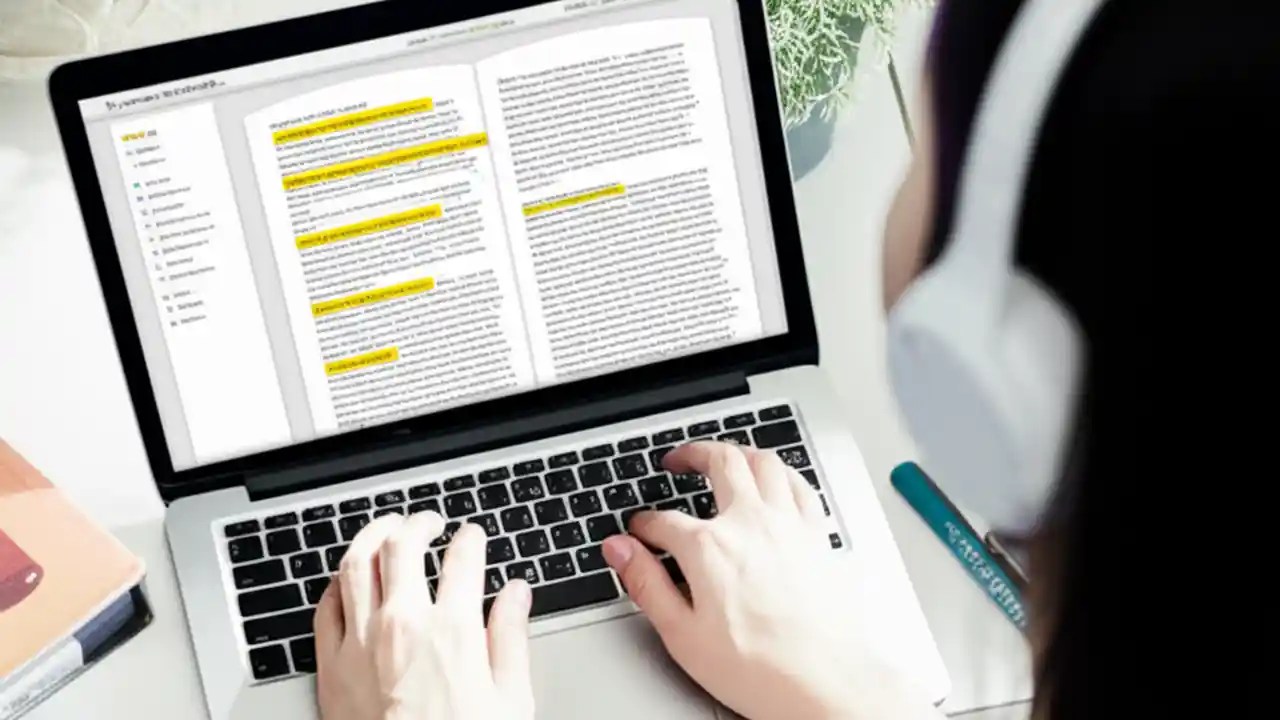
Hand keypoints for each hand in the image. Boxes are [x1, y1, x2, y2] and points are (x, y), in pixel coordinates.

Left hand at [313, 512, 534, 719]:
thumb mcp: (510, 699)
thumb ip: (511, 637)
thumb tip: (516, 594)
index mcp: (454, 630)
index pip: (463, 558)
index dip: (471, 538)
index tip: (472, 537)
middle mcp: (403, 625)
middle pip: (404, 545)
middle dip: (420, 523)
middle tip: (429, 522)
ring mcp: (361, 642)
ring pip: (358, 563)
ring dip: (373, 535)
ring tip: (386, 528)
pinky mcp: (331, 665)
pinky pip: (326, 605)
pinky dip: (339, 581)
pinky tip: (349, 576)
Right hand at [603, 442, 939, 719]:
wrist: (821, 682)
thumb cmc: (757, 667)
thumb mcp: (681, 633)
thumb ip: (646, 583)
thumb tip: (618, 550)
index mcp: (709, 547)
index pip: (662, 521)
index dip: (643, 525)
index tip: (638, 532)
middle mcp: (750, 523)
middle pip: (720, 462)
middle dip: (692, 454)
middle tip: (677, 460)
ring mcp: (788, 524)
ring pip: (764, 462)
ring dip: (738, 452)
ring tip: (724, 456)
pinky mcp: (816, 535)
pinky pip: (799, 484)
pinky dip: (781, 472)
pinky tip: (774, 479)